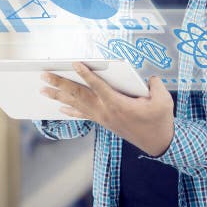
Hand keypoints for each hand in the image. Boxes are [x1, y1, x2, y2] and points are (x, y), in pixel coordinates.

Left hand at [40, 62, 174, 156]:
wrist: (159, 143)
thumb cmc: (160, 120)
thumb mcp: (163, 100)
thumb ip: (155, 84)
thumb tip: (148, 77)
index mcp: (118, 103)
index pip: (98, 85)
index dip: (85, 73)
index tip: (73, 63)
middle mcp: (105, 111)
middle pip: (78, 94)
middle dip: (59, 84)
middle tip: (43, 75)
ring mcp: (102, 118)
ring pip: (76, 104)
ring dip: (58, 96)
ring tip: (43, 90)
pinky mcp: (103, 122)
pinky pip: (82, 114)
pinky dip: (69, 109)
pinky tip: (58, 106)